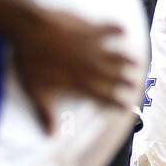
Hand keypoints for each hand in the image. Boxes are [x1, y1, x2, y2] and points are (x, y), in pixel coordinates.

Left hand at [11, 7, 136, 132]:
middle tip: (135, 84)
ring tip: (136, 62)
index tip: (128, 107)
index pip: (104, 96)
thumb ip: (45, 114)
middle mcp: (91, 67)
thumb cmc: (30, 62)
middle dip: (126, 81)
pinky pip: (107, 29)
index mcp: (80, 83)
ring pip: (116, 55)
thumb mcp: (36, 92)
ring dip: (127, 59)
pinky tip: (123, 29)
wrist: (29, 32)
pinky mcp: (89, 30)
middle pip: (114, 76)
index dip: (117, 102)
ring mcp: (92, 47)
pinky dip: (116, 29)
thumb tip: (49, 136)